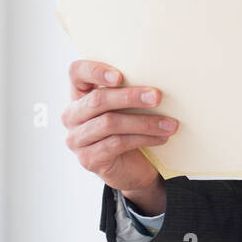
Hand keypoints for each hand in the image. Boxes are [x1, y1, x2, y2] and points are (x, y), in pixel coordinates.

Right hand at [62, 61, 178, 196]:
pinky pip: (117, 144)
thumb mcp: (127, 108)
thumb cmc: (129, 130)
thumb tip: (156, 79)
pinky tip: (161, 138)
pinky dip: (143, 139)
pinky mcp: (88, 159)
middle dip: (130, 97)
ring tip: (169, 124)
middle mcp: (72, 116)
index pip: (77, 72)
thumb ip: (130, 91)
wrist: (132, 170)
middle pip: (98, 100)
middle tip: (157, 96)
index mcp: (80, 95)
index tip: (120, 76)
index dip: (95, 71)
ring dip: (144, 123)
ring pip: (110, 123)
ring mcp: (77, 139)